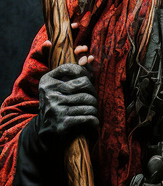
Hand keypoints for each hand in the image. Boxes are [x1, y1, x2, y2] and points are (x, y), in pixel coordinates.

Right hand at [36, 28, 97, 149]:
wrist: (44, 128)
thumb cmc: (56, 102)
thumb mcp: (55, 84)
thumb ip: (70, 70)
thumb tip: (89, 56)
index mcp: (47, 80)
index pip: (74, 69)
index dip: (86, 74)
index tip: (88, 81)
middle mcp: (49, 93)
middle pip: (85, 85)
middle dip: (93, 92)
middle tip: (93, 99)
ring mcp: (55, 108)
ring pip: (88, 102)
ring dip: (95, 108)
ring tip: (94, 110)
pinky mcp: (62, 123)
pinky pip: (87, 117)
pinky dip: (94, 120)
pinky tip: (94, 121)